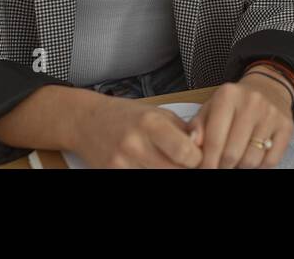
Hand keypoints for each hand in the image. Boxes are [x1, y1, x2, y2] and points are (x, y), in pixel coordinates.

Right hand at [68, 94, 202, 167]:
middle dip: (186, 169)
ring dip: (168, 172)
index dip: (198, 159)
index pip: (186, 153)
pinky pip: (141, 179)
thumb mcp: (159, 114)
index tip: (200, 157)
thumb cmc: (128, 116)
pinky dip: (151, 175)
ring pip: (158, 178)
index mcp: (150, 124)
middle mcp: (135, 144)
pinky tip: (153, 167)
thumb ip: (184, 131)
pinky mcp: (112, 174)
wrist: (87, 122)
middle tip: (187, 163)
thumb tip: (206, 147)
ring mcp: (121, 163)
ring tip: (168, 164)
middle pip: (174, 171)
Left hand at [188, 67, 293, 168]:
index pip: (214, 139)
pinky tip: (251, 156)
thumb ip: (198, 125)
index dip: (207, 162)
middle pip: (232, 153)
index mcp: (228, 95)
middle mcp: (252, 102)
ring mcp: (271, 115)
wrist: (269, 87)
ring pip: (251, 160)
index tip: (204, 169)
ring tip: (235, 160)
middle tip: (219, 166)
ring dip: (240, 167)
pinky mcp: (286, 127)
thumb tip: (193, 144)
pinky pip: (270, 161)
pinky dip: (258, 166)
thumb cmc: (235, 102)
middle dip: (222, 166)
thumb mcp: (211, 107)